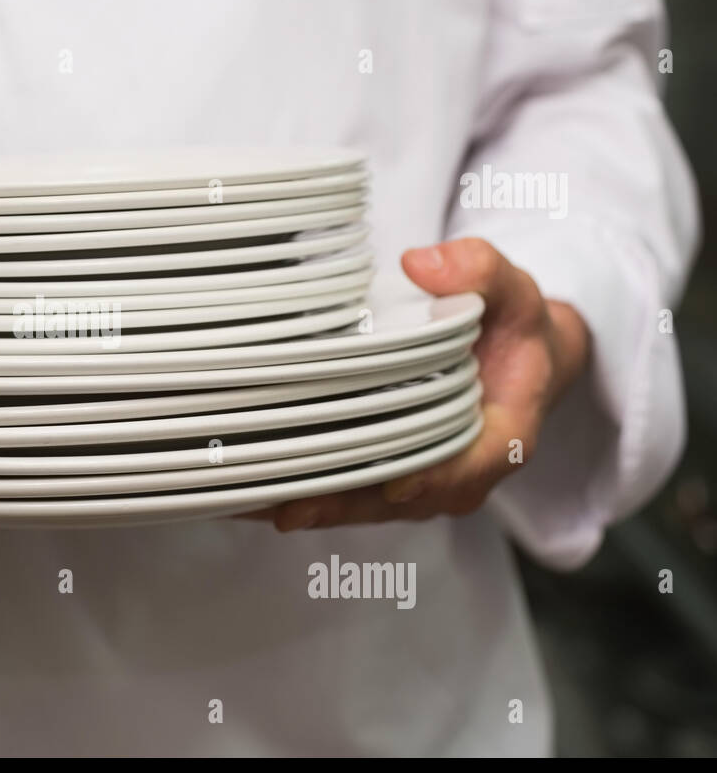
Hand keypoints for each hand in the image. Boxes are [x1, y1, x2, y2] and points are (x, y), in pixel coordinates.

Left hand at [267, 237, 589, 531]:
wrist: (516, 358)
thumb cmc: (512, 328)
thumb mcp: (512, 288)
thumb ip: (479, 270)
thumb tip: (422, 264)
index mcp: (502, 435)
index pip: (468, 466)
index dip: (431, 478)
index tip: (395, 485)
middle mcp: (461, 470)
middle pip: (400, 499)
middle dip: (345, 506)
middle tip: (290, 508)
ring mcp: (424, 480)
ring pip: (368, 504)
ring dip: (317, 506)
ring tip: (258, 507)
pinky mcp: (393, 476)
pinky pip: (352, 492)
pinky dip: (309, 492)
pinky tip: (258, 495)